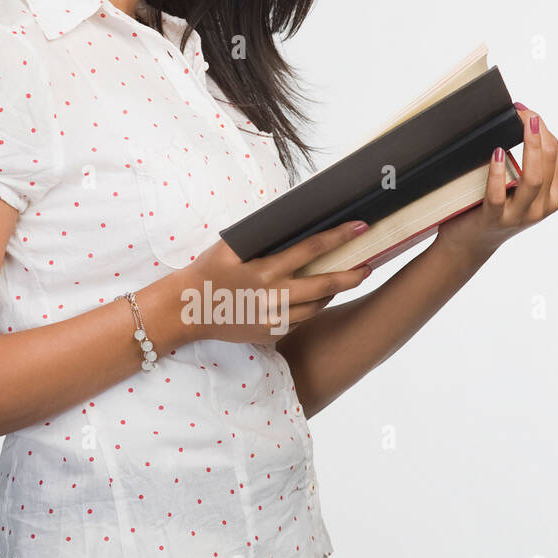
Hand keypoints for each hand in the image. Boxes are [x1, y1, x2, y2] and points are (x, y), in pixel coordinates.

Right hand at [168, 220, 374, 345]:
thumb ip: (260, 238)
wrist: (188, 309)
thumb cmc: (207, 272)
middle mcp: (275, 296)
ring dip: (334, 292)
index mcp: (266, 271)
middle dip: (352, 274)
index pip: (311, 250)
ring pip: (317, 306)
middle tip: (368, 266)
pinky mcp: (272, 333)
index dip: (338, 237)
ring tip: (345, 280)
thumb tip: (289, 224)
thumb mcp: (230, 248)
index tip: (360, 227)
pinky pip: (300, 319)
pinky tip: (314, 298)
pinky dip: (311, 307)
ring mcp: (275, 318)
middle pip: (326, 285)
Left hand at [432, 104, 557, 262]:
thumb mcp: (522, 192)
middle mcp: (541, 208)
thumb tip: (543, 137)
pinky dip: (497, 172)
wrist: (469, 244)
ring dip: (529, 148)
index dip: (548, 134)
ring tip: (520, 125)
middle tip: (526, 112)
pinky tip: (495, 153)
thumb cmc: (494, 210)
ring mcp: (518, 215)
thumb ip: (536, 171)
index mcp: (551, 198)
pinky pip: (498, 194)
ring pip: (533, 178)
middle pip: (551, 164)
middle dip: (541, 134)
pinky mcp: (494, 219)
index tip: (531, 114)